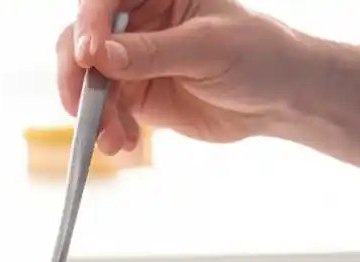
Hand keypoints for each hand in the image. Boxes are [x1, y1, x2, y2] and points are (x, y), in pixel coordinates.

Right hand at [56, 0, 306, 151]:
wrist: (279, 97)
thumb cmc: (258, 54)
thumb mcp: (209, 48)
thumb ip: (154, 52)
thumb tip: (100, 56)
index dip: (88, 24)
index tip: (88, 56)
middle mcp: (138, 19)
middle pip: (84, 39)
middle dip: (79, 76)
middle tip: (81, 107)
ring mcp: (133, 58)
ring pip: (90, 80)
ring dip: (94, 112)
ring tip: (111, 139)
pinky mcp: (137, 93)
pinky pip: (106, 109)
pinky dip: (108, 128)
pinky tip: (124, 143)